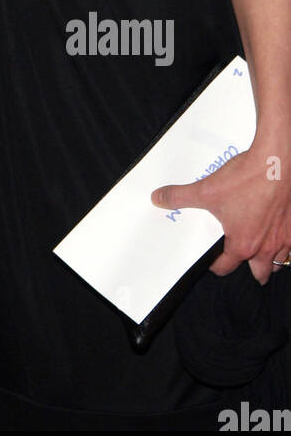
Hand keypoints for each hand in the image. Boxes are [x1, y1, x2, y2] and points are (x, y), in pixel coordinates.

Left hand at [152, 143, 290, 284]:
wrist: (276, 163)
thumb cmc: (246, 179)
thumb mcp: (205, 189)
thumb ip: (179, 196)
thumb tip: (158, 198)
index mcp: (242, 244)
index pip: (226, 266)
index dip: (215, 265)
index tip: (211, 261)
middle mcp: (266, 247)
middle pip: (260, 272)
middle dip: (252, 271)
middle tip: (242, 262)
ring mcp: (285, 237)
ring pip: (280, 261)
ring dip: (270, 260)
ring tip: (261, 252)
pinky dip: (286, 244)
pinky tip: (278, 233)